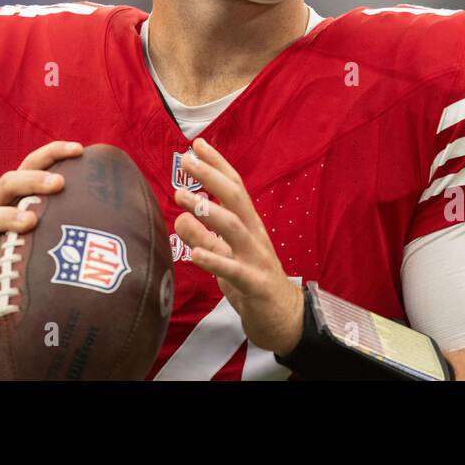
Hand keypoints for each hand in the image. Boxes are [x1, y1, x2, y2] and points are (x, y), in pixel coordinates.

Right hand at [0, 140, 84, 283]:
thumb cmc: (9, 253)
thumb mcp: (31, 233)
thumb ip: (59, 221)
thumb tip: (114, 221)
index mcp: (10, 196)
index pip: (30, 165)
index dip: (53, 153)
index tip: (80, 149)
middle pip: (8, 184)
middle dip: (33, 181)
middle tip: (59, 184)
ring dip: (8, 218)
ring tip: (30, 222)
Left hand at [173, 137, 303, 356]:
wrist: (285, 319)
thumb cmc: (251, 282)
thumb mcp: (225, 256)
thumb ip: (204, 236)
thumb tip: (179, 216)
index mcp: (249, 225)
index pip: (234, 187)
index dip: (217, 164)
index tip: (197, 145)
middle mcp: (254, 235)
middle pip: (236, 198)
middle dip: (210, 176)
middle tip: (186, 162)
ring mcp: (256, 259)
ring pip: (234, 228)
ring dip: (207, 211)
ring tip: (180, 199)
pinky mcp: (255, 285)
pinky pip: (234, 271)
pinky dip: (214, 261)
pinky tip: (194, 254)